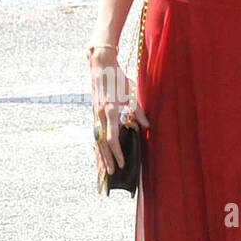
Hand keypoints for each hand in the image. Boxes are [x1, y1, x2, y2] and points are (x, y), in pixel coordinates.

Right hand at [89, 53, 149, 179]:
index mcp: (110, 111)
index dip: (117, 152)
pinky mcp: (93, 114)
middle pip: (101, 144)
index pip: (112, 138)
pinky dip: (97, 147)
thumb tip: (147, 126)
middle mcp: (100, 115)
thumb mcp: (132, 93)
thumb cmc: (118, 78)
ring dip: (99, 157)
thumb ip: (139, 111)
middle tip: (112, 175)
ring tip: (102, 172)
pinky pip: (95, 134)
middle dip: (106, 160)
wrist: (101, 65)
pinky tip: (99, 156)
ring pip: (96, 141)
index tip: (122, 163)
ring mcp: (94, 115)